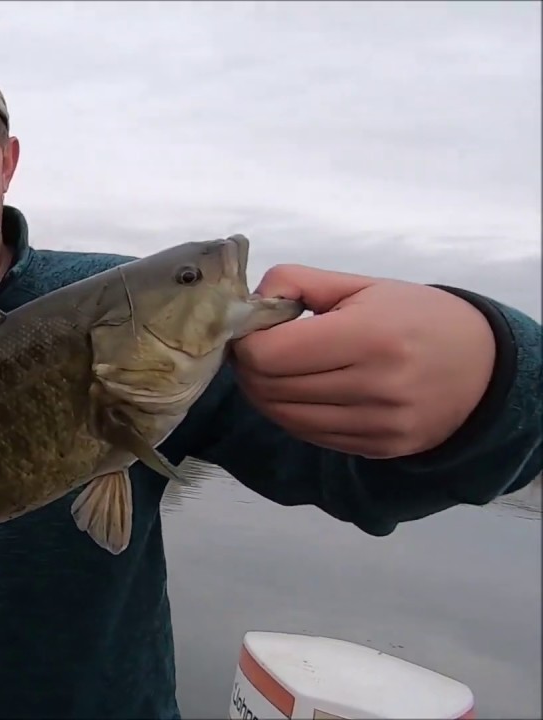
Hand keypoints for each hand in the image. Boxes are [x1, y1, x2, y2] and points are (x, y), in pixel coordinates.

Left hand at [232, 264, 495, 458]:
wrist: (484, 366)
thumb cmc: (417, 317)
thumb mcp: (362, 286)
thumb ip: (300, 283)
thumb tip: (250, 301)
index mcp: (368, 336)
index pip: (269, 354)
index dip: (246, 342)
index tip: (251, 329)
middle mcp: (374, 386)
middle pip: (269, 388)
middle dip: (248, 367)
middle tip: (254, 349)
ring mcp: (377, 424)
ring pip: (283, 417)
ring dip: (264, 394)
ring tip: (273, 370)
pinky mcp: (378, 448)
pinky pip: (309, 435)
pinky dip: (290, 414)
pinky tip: (297, 393)